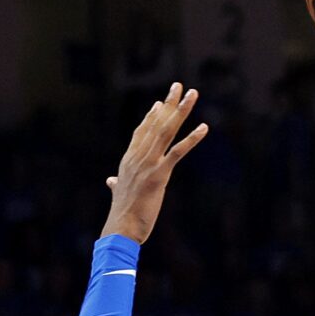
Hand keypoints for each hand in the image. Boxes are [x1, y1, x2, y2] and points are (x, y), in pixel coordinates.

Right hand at [99, 84, 208, 243]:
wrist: (120, 229)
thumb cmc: (121, 215)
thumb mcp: (118, 194)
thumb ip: (115, 184)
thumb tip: (110, 181)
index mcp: (128, 161)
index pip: (141, 132)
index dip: (152, 116)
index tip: (160, 102)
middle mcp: (137, 157)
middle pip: (155, 124)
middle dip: (169, 104)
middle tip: (179, 86)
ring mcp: (147, 164)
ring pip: (166, 131)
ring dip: (181, 111)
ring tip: (192, 94)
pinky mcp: (159, 175)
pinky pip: (177, 152)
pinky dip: (191, 138)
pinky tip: (204, 127)